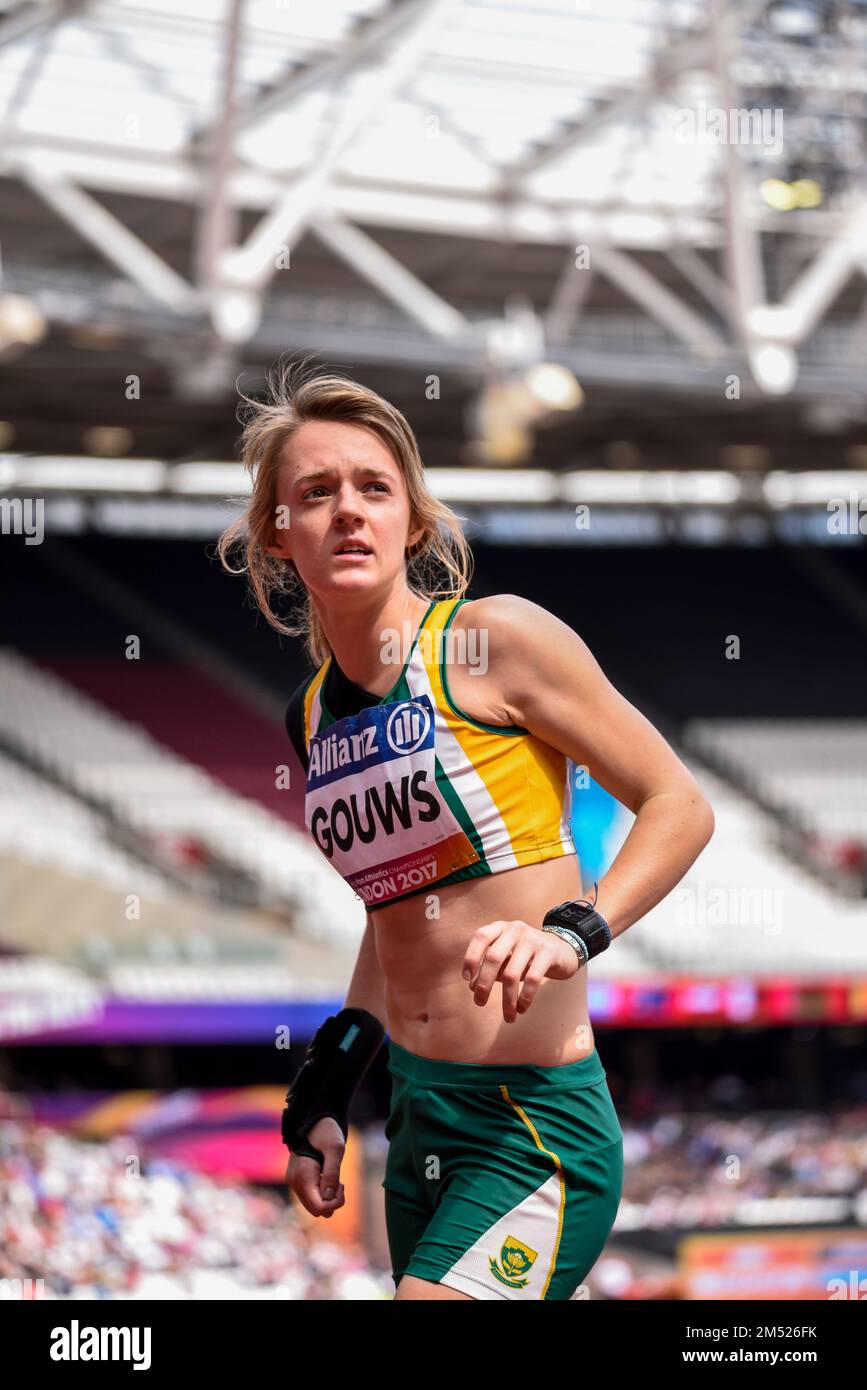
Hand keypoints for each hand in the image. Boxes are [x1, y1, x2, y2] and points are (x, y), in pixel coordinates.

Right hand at [284, 1116, 345, 1217]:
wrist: (313, 1121)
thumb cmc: (325, 1132)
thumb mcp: (335, 1148)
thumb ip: (332, 1173)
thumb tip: (329, 1197)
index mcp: (303, 1177)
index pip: (318, 1208)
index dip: (334, 1203)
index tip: (341, 1185)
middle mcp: (295, 1183)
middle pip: (316, 1210)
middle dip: (332, 1202)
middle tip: (340, 1183)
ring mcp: (295, 1183)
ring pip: (313, 1206)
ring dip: (327, 1198)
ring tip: (334, 1179)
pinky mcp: (298, 1181)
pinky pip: (311, 1197)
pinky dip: (322, 1193)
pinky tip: (328, 1179)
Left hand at [462, 919, 581, 1022]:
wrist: (563, 949)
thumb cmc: (527, 956)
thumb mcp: (508, 956)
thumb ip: (491, 967)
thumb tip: (473, 986)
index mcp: (502, 927)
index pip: (481, 937)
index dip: (471, 958)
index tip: (468, 980)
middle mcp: (516, 929)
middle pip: (494, 957)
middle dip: (484, 983)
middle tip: (479, 1002)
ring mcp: (533, 940)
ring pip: (512, 974)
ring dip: (507, 1000)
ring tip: (508, 1017)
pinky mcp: (549, 953)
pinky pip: (532, 979)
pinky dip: (524, 998)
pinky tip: (521, 1009)